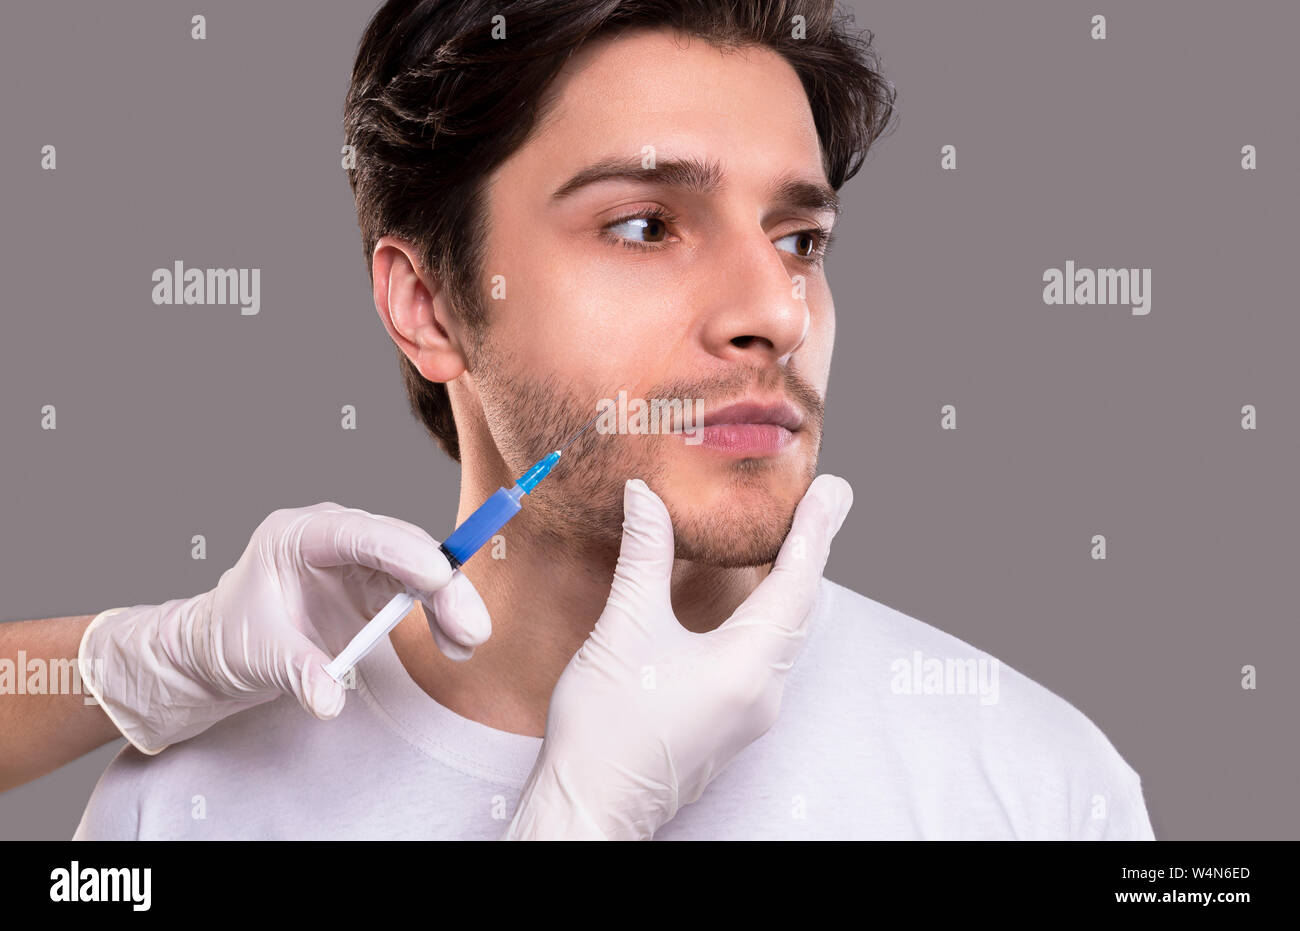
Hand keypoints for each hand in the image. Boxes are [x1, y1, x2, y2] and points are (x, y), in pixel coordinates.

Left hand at [78, 502, 489, 753]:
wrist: (222, 650)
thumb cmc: (230, 638)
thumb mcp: (257, 656)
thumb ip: (298, 672)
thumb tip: (331, 700)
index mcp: (297, 536)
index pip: (357, 534)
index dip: (401, 552)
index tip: (437, 576)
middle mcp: (336, 538)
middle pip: (402, 547)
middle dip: (441, 583)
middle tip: (470, 625)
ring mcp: (360, 559)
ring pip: (420, 567)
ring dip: (449, 601)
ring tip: (467, 641)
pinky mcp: (377, 584)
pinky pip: (420, 591)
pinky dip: (441, 615)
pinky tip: (455, 643)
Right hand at [504, 474, 852, 839]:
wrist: (591, 808)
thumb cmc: (605, 730)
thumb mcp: (624, 630)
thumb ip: (644, 557)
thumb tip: (645, 497)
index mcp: (747, 668)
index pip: (795, 584)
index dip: (814, 531)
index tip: (832, 490)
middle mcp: (763, 693)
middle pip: (799, 608)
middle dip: (811, 550)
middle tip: (826, 501)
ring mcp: (751, 712)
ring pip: (785, 634)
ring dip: (791, 583)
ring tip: (798, 538)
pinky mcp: (732, 721)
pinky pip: (766, 655)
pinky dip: (768, 614)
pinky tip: (756, 597)